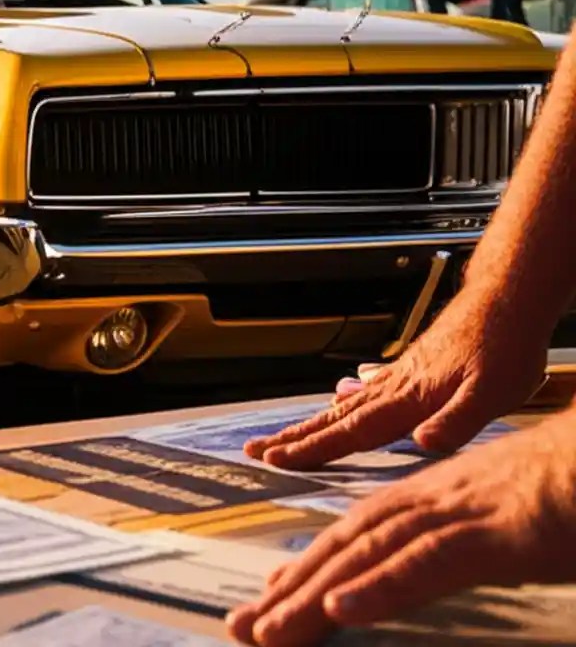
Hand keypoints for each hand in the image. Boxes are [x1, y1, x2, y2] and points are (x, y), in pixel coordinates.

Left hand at [227, 410, 575, 646]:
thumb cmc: (571, 488)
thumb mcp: (503, 516)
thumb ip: (457, 537)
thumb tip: (430, 561)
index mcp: (432, 496)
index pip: (355, 533)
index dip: (310, 565)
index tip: (270, 594)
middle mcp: (431, 500)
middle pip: (345, 546)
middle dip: (290, 590)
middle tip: (242, 626)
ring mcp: (460, 515)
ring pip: (369, 556)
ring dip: (314, 594)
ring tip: (269, 631)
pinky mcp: (496, 536)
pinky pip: (428, 562)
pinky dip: (381, 586)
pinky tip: (342, 609)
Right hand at [244, 294, 548, 468]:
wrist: (506, 299)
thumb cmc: (504, 346)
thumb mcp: (493, 392)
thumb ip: (456, 420)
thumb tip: (422, 443)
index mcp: (407, 401)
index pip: (350, 433)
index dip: (311, 449)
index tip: (274, 460)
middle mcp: (393, 389)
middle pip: (334, 420)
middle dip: (292, 439)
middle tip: (253, 450)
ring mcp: (399, 377)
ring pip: (346, 406)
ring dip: (312, 423)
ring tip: (283, 435)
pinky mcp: (412, 368)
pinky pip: (368, 390)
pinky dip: (349, 397)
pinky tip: (344, 392)